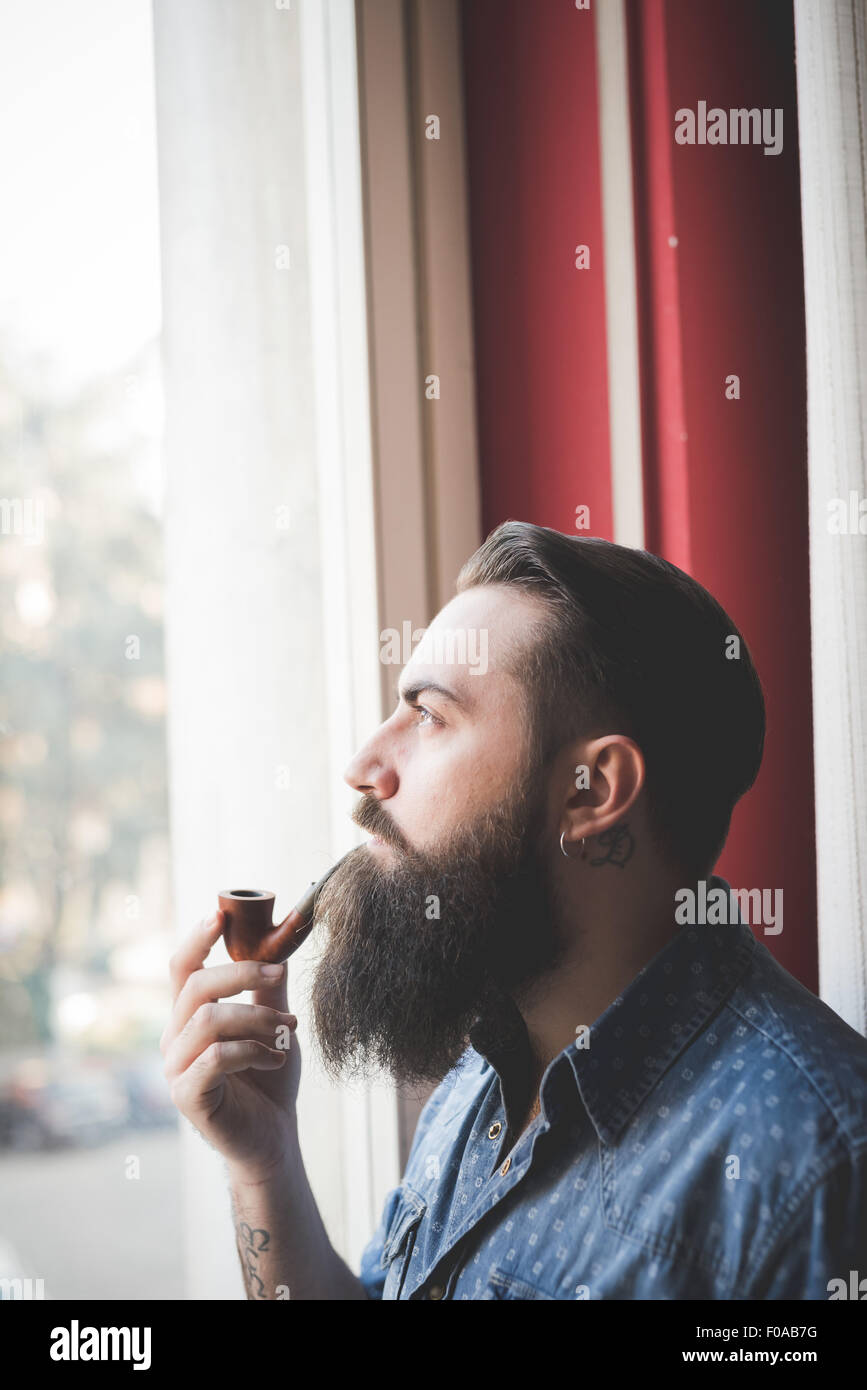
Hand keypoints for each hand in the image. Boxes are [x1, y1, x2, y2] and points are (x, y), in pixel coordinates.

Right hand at [161, 910, 301, 1183]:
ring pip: (210, 1020)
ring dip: (258, 1018)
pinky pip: (217, 1057)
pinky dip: (254, 1050)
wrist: (275, 1136)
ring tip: (289, 1028)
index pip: (182, 970)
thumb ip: (270, 988)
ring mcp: (175, 1070)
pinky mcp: (187, 1097)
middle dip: (242, 974)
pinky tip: (277, 1057)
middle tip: (280, 974)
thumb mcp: (274, 1023)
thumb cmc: (270, 1078)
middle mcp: (174, 1039)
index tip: (221, 915)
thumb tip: (277, 944)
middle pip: (196, 987)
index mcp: (189, 1017)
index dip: (197, 940)